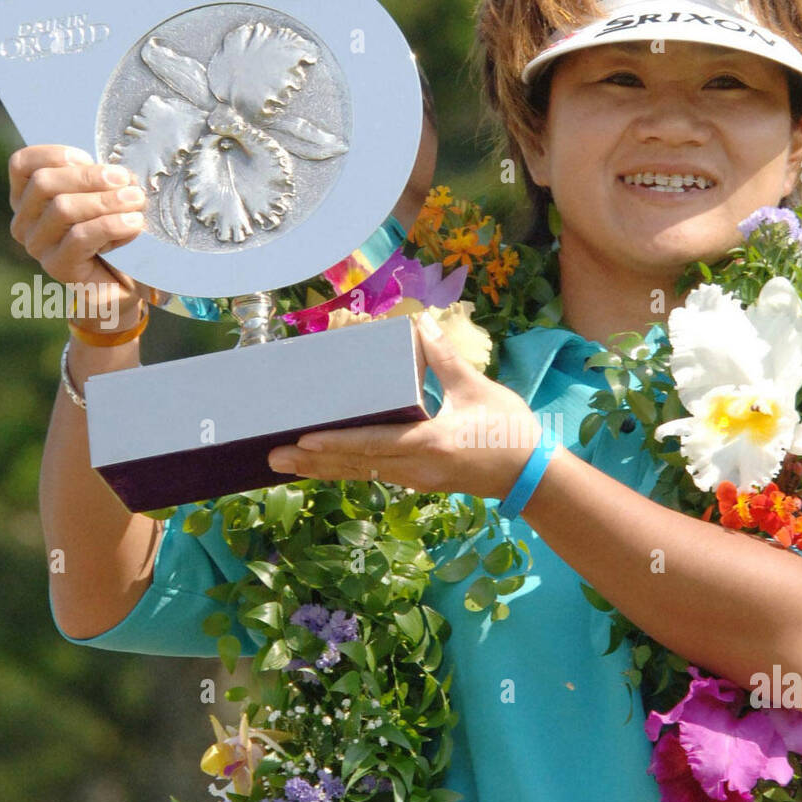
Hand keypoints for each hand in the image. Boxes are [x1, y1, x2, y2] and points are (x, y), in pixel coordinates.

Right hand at [8, 144, 150, 324]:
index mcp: (28, 198)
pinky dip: (111, 226)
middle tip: (127, 180)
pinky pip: (81, 237)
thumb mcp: (104, 200)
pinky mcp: (58, 267)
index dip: (56, 154)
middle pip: (45, 184)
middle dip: (90, 177)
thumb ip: (100, 180)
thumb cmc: (115, 237)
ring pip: (63, 209)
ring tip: (137, 200)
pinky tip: (135, 223)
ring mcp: (38, 246)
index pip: (23, 164)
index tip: (91, 156)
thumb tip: (120, 170)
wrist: (123, 287)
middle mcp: (25, 221)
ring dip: (106, 201)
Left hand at [267, 314, 545, 497]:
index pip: (374, 443)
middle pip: (356, 465)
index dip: (337, 442)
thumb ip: (444, 357)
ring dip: (323, 468)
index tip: (303, 440)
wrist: (530, 475)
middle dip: (313, 462)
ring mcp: (416, 478)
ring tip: (285, 463)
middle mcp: (416, 467)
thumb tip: (420, 321)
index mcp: (431, 443)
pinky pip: (373, 474)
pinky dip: (345, 467)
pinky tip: (322, 464)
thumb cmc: (509, 429)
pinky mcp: (418, 480)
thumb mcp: (477, 389)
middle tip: (272, 456)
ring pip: (361, 474)